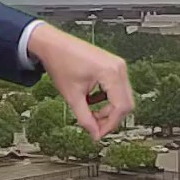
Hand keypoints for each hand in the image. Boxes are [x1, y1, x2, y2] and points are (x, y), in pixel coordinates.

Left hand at [25, 22, 133, 140]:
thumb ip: (85, 118)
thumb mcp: (72, 96)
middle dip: (110, 118)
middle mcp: (118, 68)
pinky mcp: (113, 66)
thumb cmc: (61, 62)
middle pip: (125, 103)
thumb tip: (94, 133)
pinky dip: (107, 99)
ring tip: (90, 114)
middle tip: (95, 127)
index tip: (98, 134)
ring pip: (122, 97)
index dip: (110, 124)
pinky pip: (117, 89)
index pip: (121, 107)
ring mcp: (117, 65)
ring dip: (108, 109)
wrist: (53, 44)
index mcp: (111, 73)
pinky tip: (92, 101)